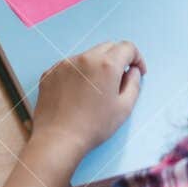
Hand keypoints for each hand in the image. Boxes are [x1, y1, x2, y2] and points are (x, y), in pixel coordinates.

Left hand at [29, 42, 145, 159]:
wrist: (58, 139)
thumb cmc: (94, 126)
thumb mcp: (124, 108)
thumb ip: (134, 84)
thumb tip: (133, 71)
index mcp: (106, 64)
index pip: (127, 47)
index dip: (136, 58)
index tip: (137, 71)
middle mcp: (85, 58)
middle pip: (107, 47)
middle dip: (117, 59)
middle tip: (118, 80)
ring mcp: (65, 63)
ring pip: (87, 56)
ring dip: (96, 66)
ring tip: (94, 91)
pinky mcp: (50, 72)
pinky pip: (69, 66)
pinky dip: (77, 74)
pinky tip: (76, 94)